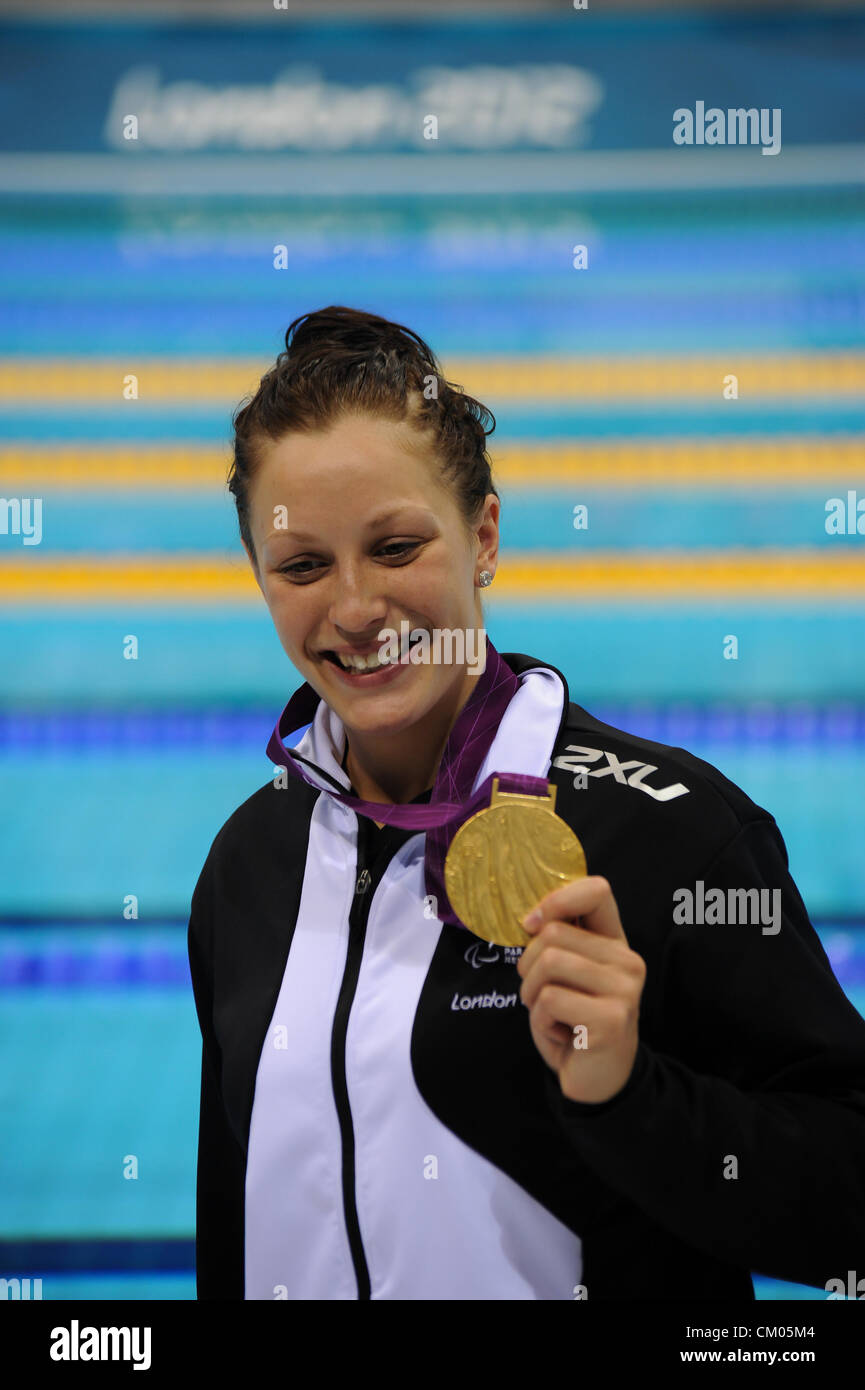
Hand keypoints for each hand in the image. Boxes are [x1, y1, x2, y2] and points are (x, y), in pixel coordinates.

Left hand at [515, 876, 645, 1103]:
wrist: (596, 1078)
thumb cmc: (572, 1020)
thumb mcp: (564, 974)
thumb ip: (556, 941)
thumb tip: (531, 918)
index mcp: (615, 942)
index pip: (596, 890)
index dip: (557, 899)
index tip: (530, 924)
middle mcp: (627, 961)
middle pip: (551, 934)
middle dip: (528, 967)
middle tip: (542, 996)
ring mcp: (624, 990)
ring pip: (547, 965)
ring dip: (531, 995)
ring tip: (550, 1014)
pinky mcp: (612, 1020)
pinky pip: (549, 1001)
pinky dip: (540, 1021)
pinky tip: (561, 1034)